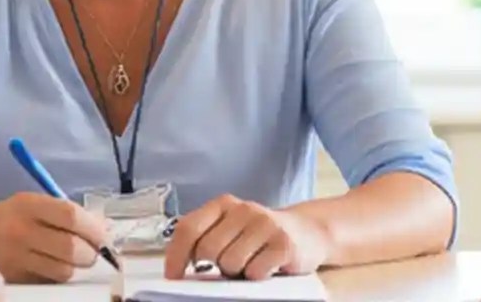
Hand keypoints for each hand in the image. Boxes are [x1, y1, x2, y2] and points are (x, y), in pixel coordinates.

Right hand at [0, 193, 106, 282]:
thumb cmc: (10, 216)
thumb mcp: (33, 203)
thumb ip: (65, 213)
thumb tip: (103, 227)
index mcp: (29, 205)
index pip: (71, 216)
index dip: (93, 229)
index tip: (103, 236)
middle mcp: (22, 231)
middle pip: (70, 248)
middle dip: (90, 252)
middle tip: (91, 252)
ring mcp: (16, 257)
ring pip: (63, 270)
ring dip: (75, 267)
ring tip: (73, 260)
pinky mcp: (14, 277)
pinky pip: (48, 280)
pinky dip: (58, 275)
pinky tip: (54, 265)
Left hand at [164, 194, 330, 280]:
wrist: (308, 232)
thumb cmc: (259, 237)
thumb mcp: (231, 229)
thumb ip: (207, 239)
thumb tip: (180, 270)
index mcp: (223, 204)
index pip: (189, 228)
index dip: (176, 256)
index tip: (173, 276)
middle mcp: (244, 209)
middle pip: (208, 250)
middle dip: (213, 267)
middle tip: (229, 266)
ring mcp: (265, 224)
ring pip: (230, 263)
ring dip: (237, 273)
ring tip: (250, 263)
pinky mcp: (283, 243)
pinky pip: (255, 272)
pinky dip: (257, 276)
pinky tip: (267, 267)